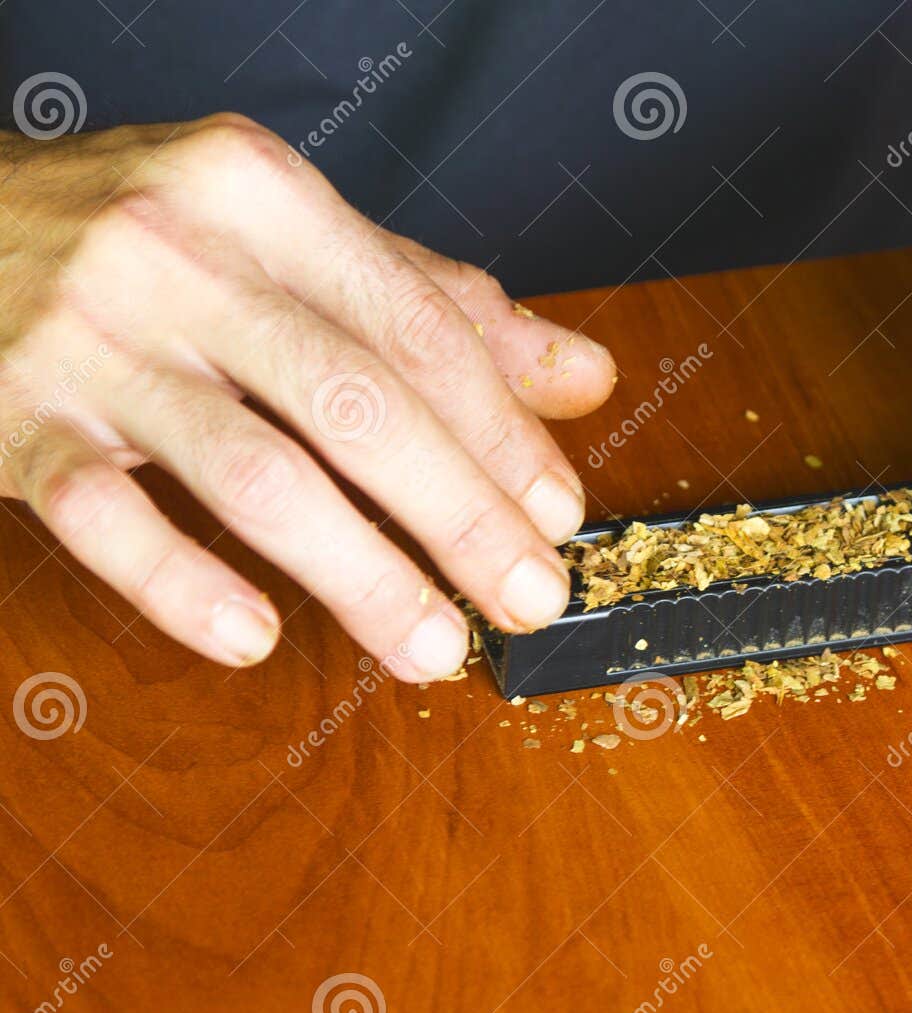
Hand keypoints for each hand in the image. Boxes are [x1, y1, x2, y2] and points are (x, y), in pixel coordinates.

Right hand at [0, 115, 614, 680]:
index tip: (558, 515)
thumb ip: (438, 307)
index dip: (503, 433)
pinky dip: (183, 586)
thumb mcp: (295, 239)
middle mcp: (181, 251)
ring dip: (361, 576)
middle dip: (461, 517)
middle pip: (358, 404)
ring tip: (433, 647)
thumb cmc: (150, 238)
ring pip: (255, 473)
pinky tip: (255, 639)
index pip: (420, 328)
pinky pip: (106, 516)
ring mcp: (90, 336)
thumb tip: (584, 379)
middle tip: (528, 598)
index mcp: (267, 197)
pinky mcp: (14, 417)